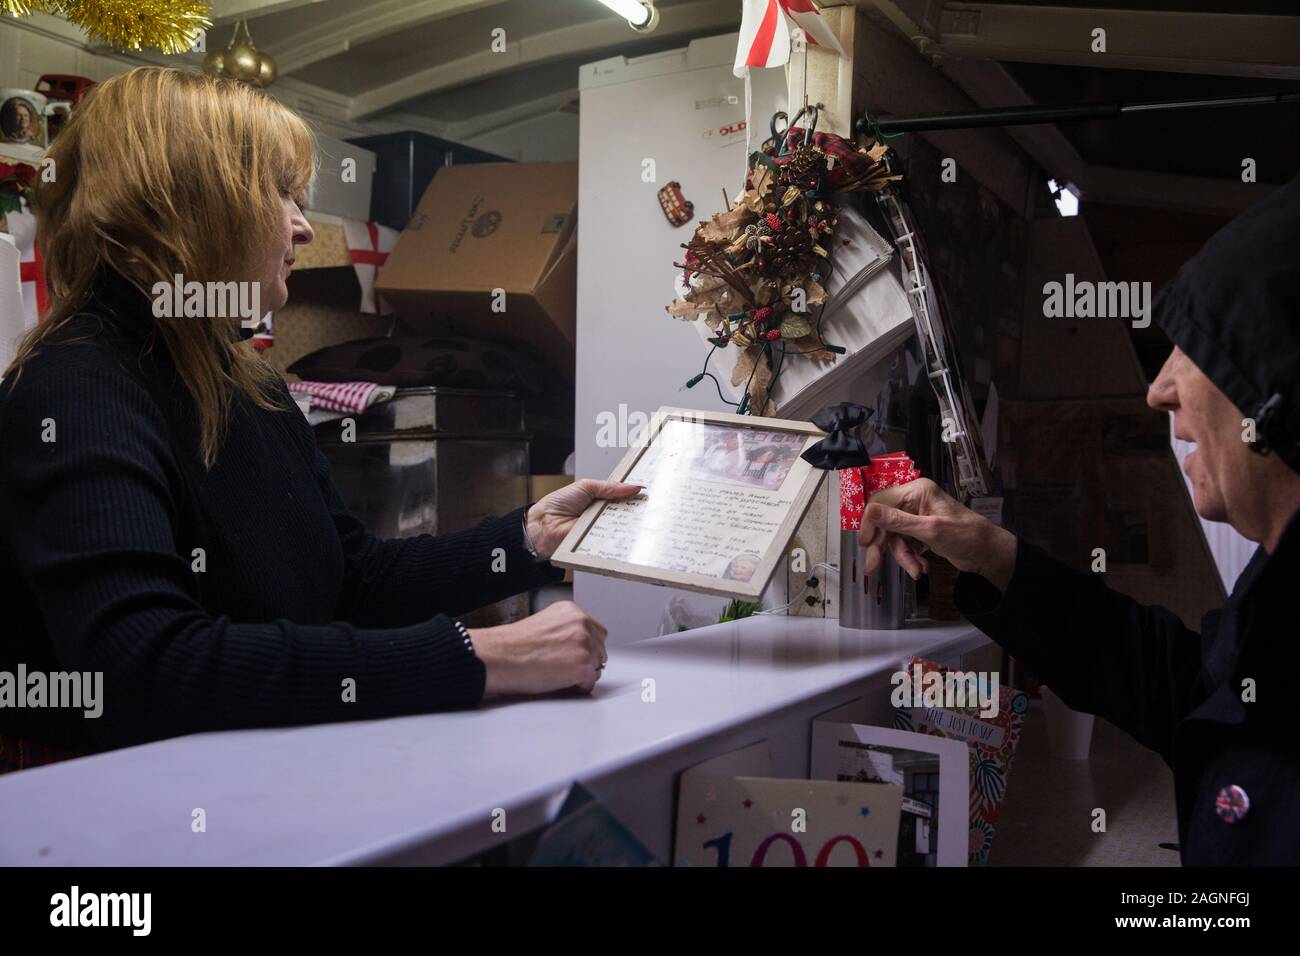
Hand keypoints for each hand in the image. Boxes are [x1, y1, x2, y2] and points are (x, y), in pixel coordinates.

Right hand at [469, 601, 608, 696]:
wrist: (499, 656)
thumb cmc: (512, 645)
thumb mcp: (544, 625)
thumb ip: (564, 631)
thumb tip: (575, 647)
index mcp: (571, 611)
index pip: (595, 631)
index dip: (584, 647)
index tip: (572, 655)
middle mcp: (581, 623)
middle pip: (600, 649)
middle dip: (586, 660)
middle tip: (563, 668)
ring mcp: (585, 644)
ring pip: (597, 666)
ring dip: (581, 674)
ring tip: (557, 675)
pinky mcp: (583, 665)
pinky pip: (590, 683)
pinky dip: (576, 688)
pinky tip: (558, 683)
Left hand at [525, 479, 643, 558]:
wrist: (544, 525)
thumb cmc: (558, 504)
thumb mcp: (586, 487)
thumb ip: (610, 487)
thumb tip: (634, 487)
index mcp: (601, 500)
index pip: (622, 498)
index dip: (634, 495)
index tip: (649, 492)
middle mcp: (603, 516)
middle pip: (626, 513)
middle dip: (637, 510)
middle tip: (652, 505)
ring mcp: (602, 530)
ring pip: (621, 527)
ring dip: (630, 524)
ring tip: (645, 517)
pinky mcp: (599, 543)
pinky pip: (613, 540)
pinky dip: (620, 537)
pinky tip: (629, 532)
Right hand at [858, 477, 1016, 590]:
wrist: (988, 554)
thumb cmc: (966, 536)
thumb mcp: (930, 530)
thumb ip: (897, 521)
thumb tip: (869, 512)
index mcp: (916, 491)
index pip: (880, 502)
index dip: (869, 523)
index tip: (865, 543)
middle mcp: (914, 500)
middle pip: (884, 523)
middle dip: (883, 547)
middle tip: (872, 568)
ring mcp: (917, 516)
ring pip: (894, 537)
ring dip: (902, 556)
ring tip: (917, 571)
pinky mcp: (920, 531)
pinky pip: (904, 544)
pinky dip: (910, 558)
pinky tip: (921, 568)